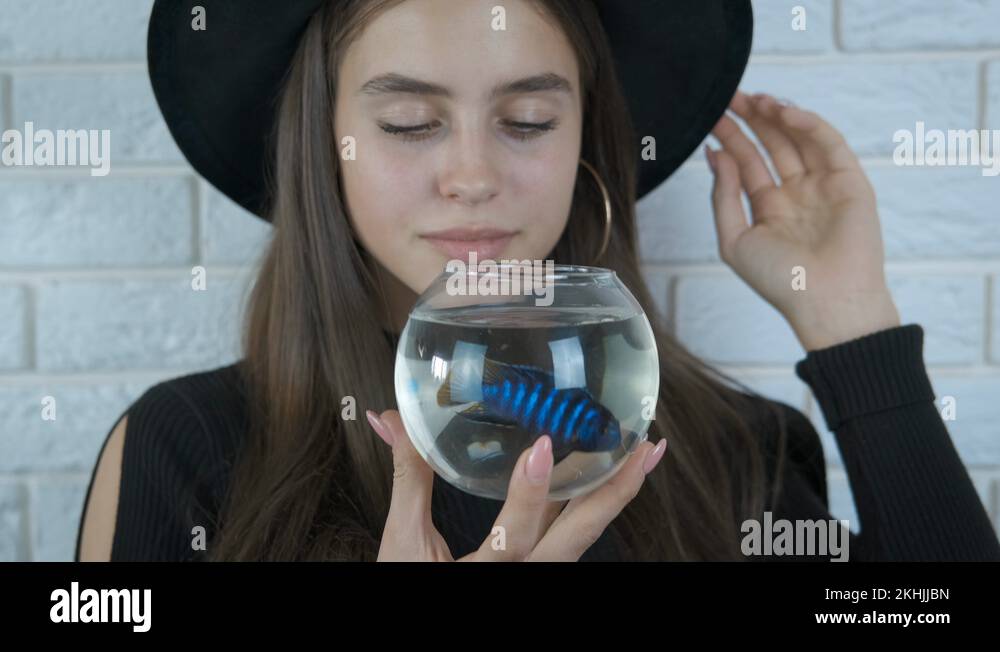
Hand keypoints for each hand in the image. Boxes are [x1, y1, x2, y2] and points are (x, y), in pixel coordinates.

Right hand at [365, 409, 665, 560]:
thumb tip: (392, 422)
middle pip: (581, 535)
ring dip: (614, 493)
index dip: (531, 492)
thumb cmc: (409, 589)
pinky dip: (591, 502)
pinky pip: (571, 534)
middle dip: (617, 490)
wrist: (421, 632)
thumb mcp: (405, 542)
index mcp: (489, 573)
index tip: (541, 448)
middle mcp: (526, 576)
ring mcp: (541, 574)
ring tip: (641, 453)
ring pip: (585, 533)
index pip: (517, 533)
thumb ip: (408, 479)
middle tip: (645, 447)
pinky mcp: (542, 566)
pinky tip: (604, 475)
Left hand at [706, 91, 900, 350]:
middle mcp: (797, 193)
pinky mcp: (850, 181)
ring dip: (778, 115)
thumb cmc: (779, 280)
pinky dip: (808, 124)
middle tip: (730, 95)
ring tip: (754, 98)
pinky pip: (829, 143)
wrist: (825, 301)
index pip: (747, 162)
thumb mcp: (734, 239)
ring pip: (799, 139)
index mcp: (770, 208)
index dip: (731, 137)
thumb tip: (713, 154)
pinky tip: (784, 111)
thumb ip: (723, 195)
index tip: (713, 115)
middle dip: (752, 119)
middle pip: (772, 144)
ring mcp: (824, 186)